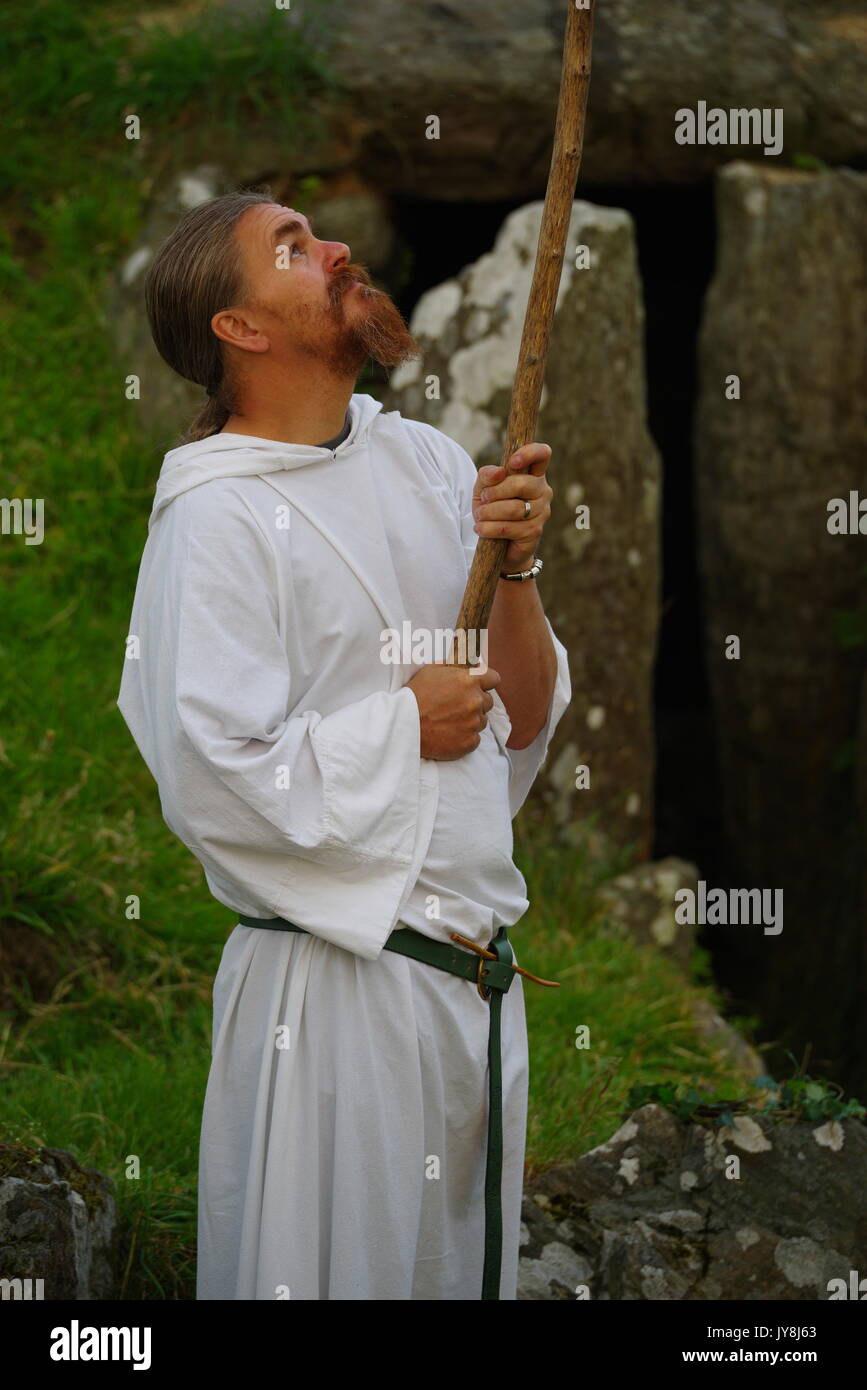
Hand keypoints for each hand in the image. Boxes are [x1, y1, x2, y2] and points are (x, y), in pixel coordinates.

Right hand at [405, 662, 500, 759]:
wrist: (403, 725)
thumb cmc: (415, 695)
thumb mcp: (432, 670)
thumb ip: (455, 664)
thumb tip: (470, 660)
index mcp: (469, 680)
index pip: (493, 678)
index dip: (485, 682)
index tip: (478, 687)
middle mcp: (475, 701)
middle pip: (488, 701)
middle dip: (475, 702)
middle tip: (456, 706)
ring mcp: (474, 723)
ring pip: (482, 721)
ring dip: (470, 720)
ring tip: (449, 721)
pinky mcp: (470, 742)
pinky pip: (475, 738)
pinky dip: (465, 737)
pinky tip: (449, 734)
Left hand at [471, 443, 552, 570]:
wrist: (498, 543)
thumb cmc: (493, 509)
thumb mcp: (484, 488)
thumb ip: (487, 475)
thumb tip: (498, 472)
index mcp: (533, 474)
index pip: (542, 454)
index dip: (530, 453)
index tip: (512, 463)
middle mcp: (542, 491)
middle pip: (522, 483)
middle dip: (496, 491)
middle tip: (483, 499)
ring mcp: (542, 512)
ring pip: (514, 508)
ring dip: (490, 512)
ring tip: (479, 516)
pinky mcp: (535, 531)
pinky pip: (509, 527)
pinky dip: (490, 528)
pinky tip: (481, 529)